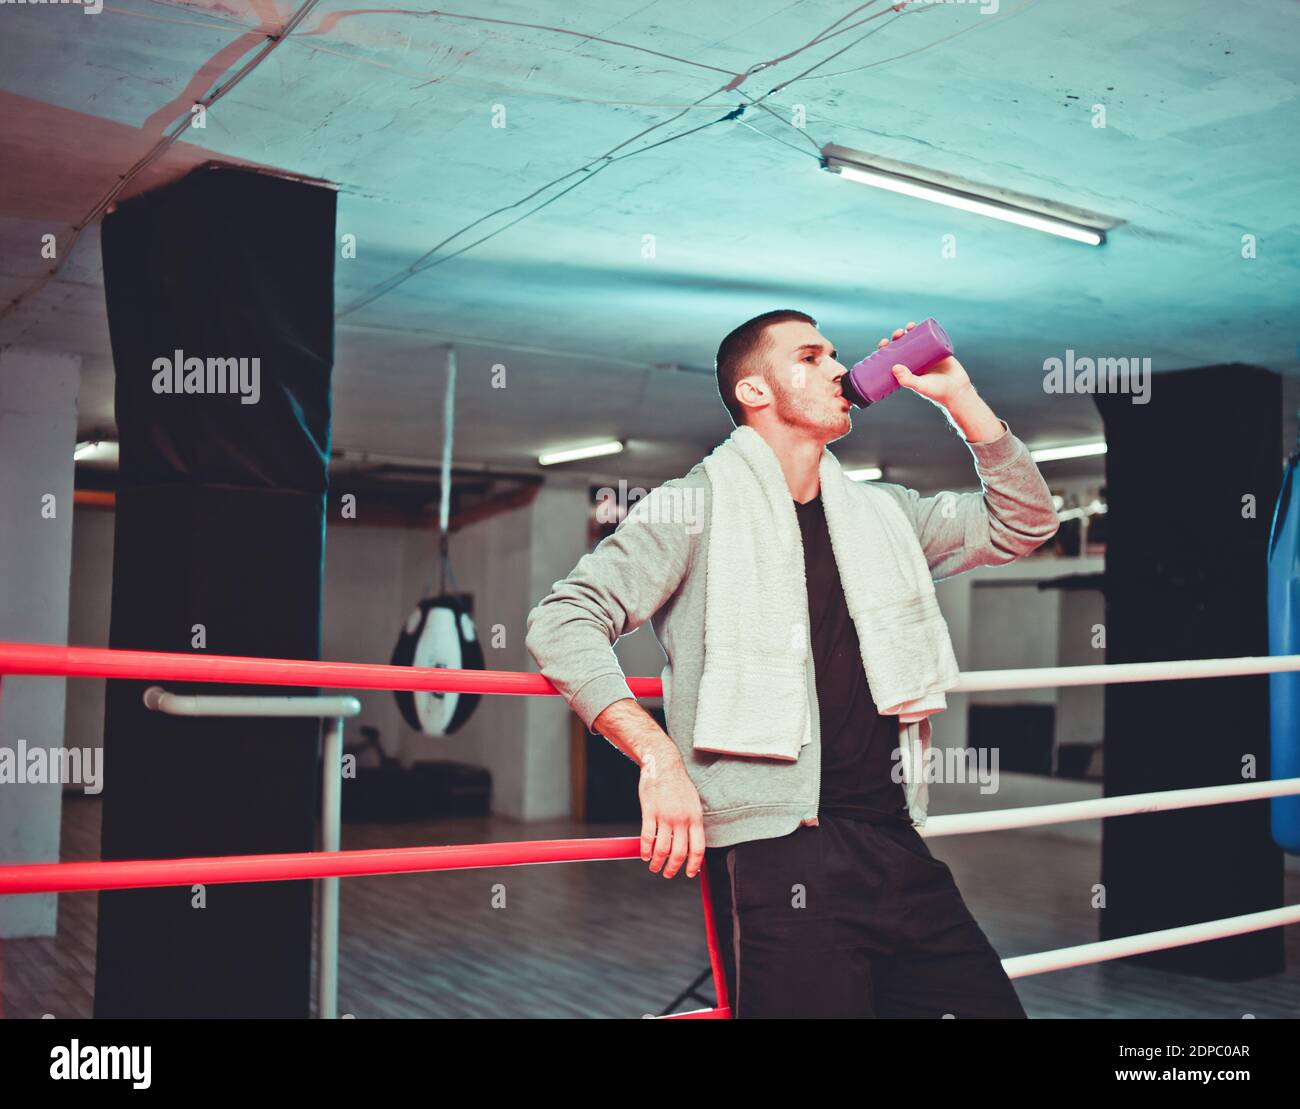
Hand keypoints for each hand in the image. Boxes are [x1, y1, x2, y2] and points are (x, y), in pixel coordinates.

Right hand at [638, 755, 705, 878]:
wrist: (663, 764)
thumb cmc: (678, 784)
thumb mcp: (693, 803)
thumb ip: (693, 823)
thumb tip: (693, 844)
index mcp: (695, 818)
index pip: (697, 849)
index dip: (693, 865)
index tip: (688, 873)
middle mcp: (682, 819)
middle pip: (678, 853)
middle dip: (672, 868)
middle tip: (667, 874)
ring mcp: (665, 816)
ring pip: (662, 849)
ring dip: (657, 862)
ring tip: (653, 866)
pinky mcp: (649, 811)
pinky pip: (647, 837)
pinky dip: (644, 850)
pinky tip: (644, 854)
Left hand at [877, 321, 972, 407]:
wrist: (958, 390)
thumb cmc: (937, 391)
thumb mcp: (920, 386)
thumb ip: (907, 379)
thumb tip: (894, 367)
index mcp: (907, 370)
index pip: (892, 357)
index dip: (886, 349)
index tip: (884, 343)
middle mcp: (915, 361)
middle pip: (903, 345)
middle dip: (898, 337)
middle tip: (897, 333)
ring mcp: (927, 355)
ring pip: (916, 340)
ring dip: (911, 331)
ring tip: (909, 326)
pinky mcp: (939, 350)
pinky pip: (932, 338)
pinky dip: (927, 330)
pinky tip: (922, 324)